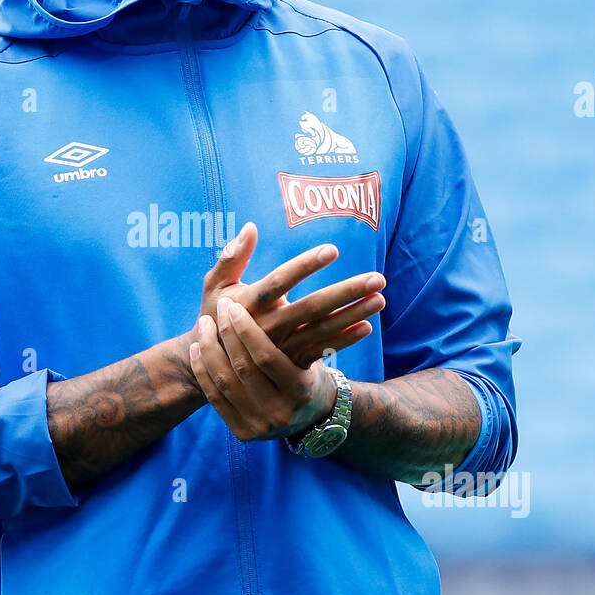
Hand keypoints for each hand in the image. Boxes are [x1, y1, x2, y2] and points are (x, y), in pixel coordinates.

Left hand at [188, 297, 340, 441]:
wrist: (308, 416)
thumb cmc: (306, 370)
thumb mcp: (311, 351)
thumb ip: (296, 328)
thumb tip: (280, 291)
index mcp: (300, 390)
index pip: (266, 357)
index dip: (246, 330)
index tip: (232, 306)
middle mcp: (280, 413)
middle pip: (242, 369)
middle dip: (226, 334)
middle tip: (217, 308)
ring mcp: (260, 426)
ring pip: (224, 382)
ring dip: (209, 350)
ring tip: (203, 325)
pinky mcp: (242, 433)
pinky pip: (214, 397)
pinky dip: (202, 371)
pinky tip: (197, 348)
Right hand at [192, 220, 384, 367]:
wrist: (214, 367)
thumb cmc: (216, 316)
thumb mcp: (215, 286)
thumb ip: (231, 256)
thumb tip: (251, 227)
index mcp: (249, 303)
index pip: (280, 280)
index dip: (305, 266)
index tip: (333, 250)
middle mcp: (268, 326)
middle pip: (311, 307)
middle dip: (346, 292)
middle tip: (377, 278)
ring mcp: (281, 347)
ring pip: (322, 330)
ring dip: (352, 314)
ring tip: (380, 299)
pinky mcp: (289, 362)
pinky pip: (321, 351)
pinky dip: (343, 340)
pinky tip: (366, 327)